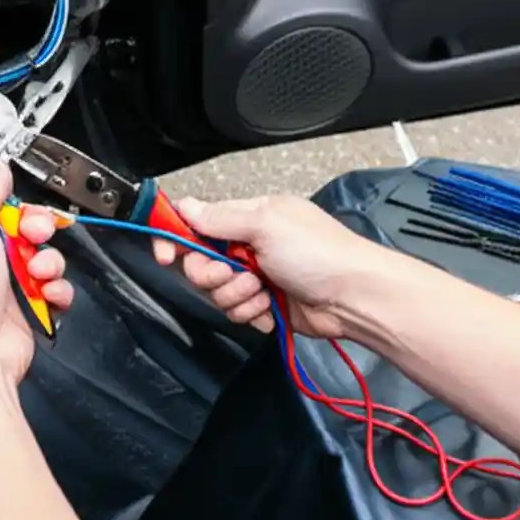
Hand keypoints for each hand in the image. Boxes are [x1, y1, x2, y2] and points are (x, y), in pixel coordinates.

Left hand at [0, 163, 73, 387]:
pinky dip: (56, 292)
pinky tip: (47, 296)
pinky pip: (54, 290)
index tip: (27, 216)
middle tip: (35, 240)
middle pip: (27, 233)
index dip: (20, 211)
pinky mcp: (26, 311)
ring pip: (45, 260)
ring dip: (50, 265)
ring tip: (40, 275)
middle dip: (39, 236)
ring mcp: (4, 288)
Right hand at [153, 196, 397, 337]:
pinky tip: (272, 308)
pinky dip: (252, 313)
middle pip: (199, 263)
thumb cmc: (319, 252)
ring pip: (216, 293)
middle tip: (236, 274)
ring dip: (237, 296)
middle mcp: (248, 246)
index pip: (196, 223)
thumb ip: (221, 218)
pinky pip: (237, 314)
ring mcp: (256, 277)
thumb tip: (185, 205)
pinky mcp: (264, 306)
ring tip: (264, 292)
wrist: (354, 297)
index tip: (164, 254)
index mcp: (248, 217)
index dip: (175, 238)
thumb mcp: (266, 223)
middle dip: (212, 274)